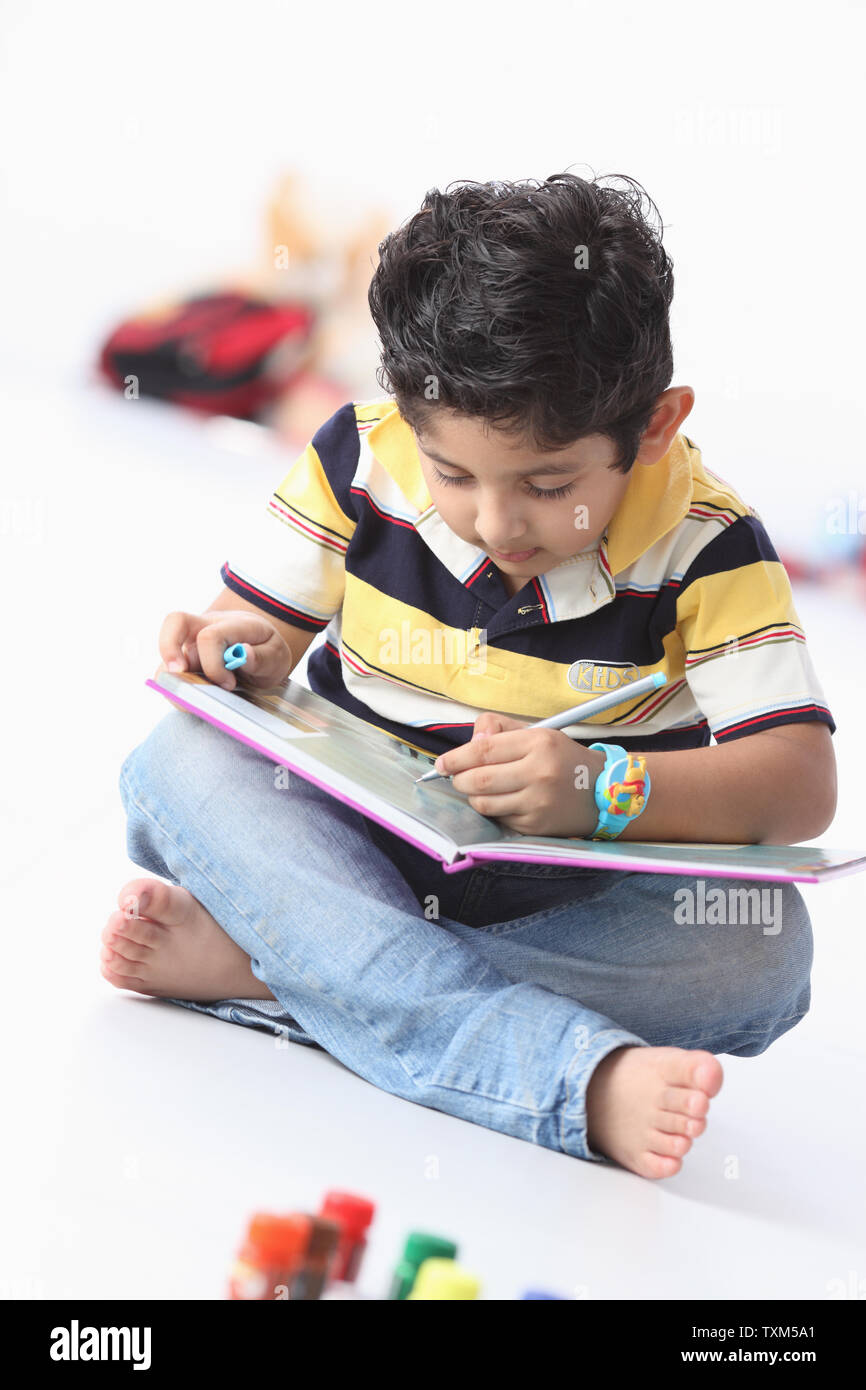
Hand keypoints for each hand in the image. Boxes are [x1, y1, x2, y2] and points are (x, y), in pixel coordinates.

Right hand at [154, 609, 292, 690]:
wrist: (259, 649)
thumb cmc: (266, 650)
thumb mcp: (277, 654)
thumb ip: (263, 656)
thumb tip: (244, 654)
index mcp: (231, 624)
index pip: (209, 637)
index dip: (213, 665)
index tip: (229, 684)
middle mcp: (204, 628)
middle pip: (175, 624)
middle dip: (171, 652)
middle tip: (180, 675)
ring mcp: (190, 644)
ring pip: (166, 654)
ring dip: (172, 680)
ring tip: (188, 703)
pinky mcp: (183, 662)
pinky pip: (166, 674)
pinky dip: (173, 691)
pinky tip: (190, 704)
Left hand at [434, 712, 605, 836]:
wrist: (602, 791)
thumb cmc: (562, 759)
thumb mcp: (538, 733)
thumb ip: (499, 731)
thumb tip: (470, 744)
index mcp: (539, 743)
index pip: (482, 750)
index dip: (455, 758)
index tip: (442, 764)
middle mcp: (539, 773)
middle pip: (478, 780)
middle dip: (459, 779)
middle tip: (457, 777)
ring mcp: (538, 803)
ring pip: (484, 803)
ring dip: (473, 797)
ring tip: (479, 789)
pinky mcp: (536, 826)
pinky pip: (499, 819)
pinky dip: (493, 810)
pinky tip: (503, 801)